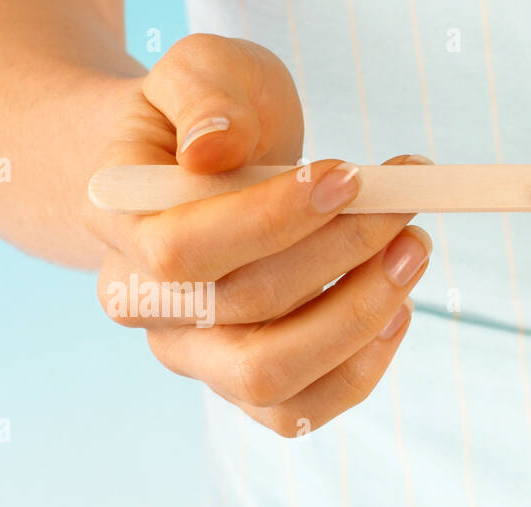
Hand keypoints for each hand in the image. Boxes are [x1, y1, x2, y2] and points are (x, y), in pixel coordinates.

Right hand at [83, 34, 430, 435]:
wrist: (206, 168)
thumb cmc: (209, 119)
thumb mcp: (201, 72)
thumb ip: (205, 97)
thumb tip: (214, 148)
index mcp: (118, 229)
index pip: (184, 250)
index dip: (272, 220)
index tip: (350, 177)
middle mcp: (147, 308)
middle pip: (243, 313)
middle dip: (340, 261)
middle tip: (404, 214)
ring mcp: (197, 357)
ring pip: (273, 379)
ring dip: (361, 319)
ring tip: (413, 253)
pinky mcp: (248, 388)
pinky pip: (303, 409)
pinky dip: (363, 364)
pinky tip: (398, 307)